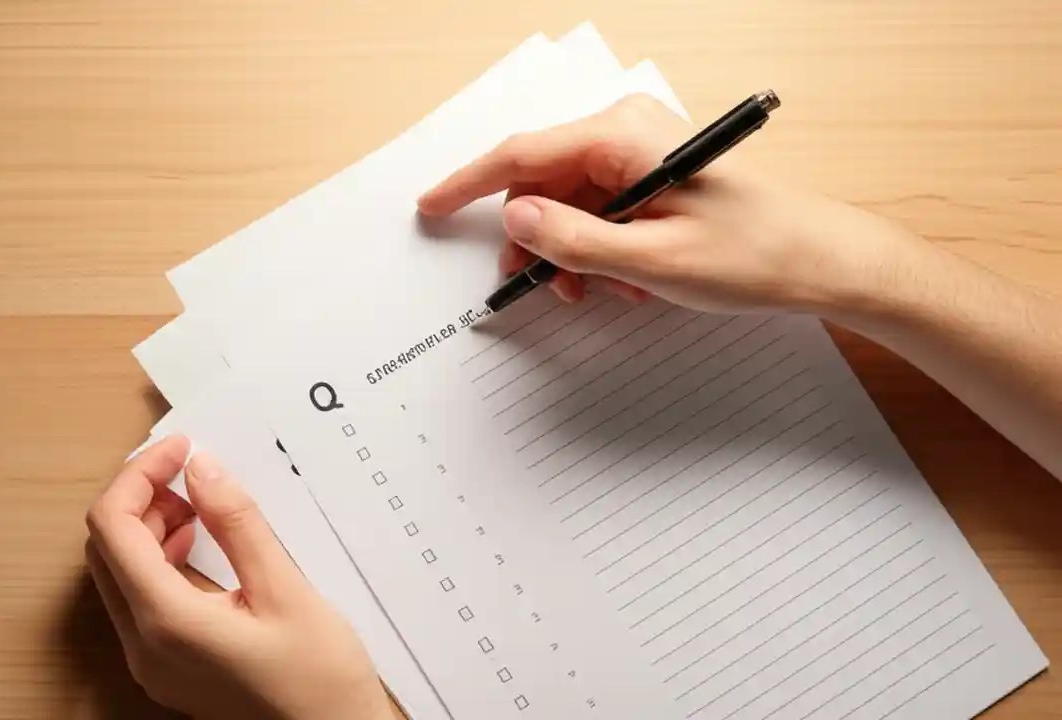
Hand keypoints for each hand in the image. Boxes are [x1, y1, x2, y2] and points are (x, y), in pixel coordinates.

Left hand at [85, 435, 392, 719]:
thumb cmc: (319, 682)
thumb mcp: (285, 589)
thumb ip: (237, 523)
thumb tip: (202, 469)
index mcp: (166, 622)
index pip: (113, 526)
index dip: (139, 474)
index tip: (181, 450)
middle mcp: (144, 645)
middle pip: (106, 547)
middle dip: (141, 498)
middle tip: (192, 473)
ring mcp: (151, 661)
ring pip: (118, 573)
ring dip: (148, 528)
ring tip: (201, 508)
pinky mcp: (167, 667)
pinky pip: (139, 600)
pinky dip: (157, 560)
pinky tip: (198, 547)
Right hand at [418, 93, 913, 315]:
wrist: (821, 260)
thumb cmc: (754, 254)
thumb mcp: (653, 262)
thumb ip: (575, 241)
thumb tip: (515, 221)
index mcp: (623, 136)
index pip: (522, 154)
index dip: (468, 184)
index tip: (429, 206)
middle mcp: (628, 133)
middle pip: (542, 182)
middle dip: (536, 239)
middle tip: (543, 289)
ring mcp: (641, 154)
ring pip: (569, 203)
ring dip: (573, 253)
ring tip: (605, 293)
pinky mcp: (654, 177)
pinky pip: (600, 210)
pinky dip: (600, 249)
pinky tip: (628, 281)